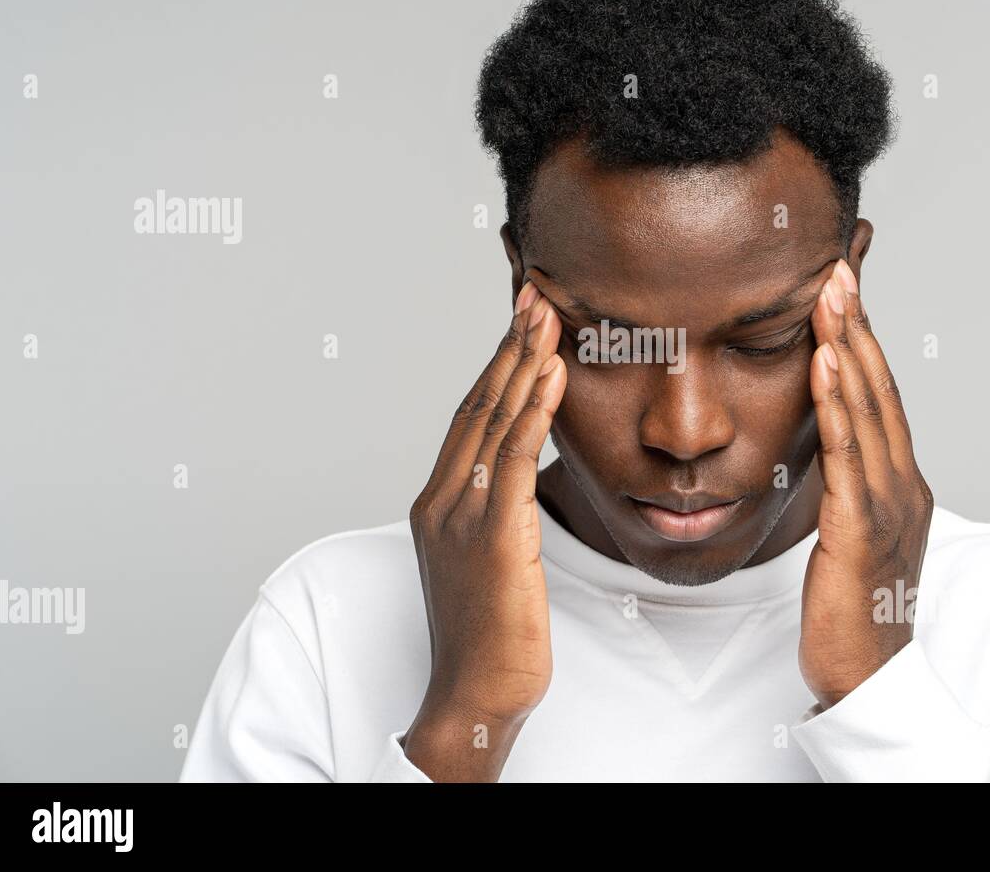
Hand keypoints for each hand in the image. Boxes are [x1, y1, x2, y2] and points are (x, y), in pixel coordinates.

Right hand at [402, 281, 566, 779]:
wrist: (472, 696)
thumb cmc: (489, 636)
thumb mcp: (488, 561)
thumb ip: (497, 512)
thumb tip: (523, 476)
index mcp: (437, 503)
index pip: (469, 417)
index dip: (495, 365)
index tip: (519, 322)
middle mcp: (441, 500)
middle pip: (477, 404)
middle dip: (508, 345)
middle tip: (532, 294)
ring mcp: (461, 516)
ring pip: (492, 419)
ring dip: (521, 359)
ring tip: (544, 312)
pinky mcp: (490, 536)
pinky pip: (513, 457)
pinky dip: (532, 408)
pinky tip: (552, 371)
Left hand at [799, 259, 934, 709]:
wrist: (871, 675)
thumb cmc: (855, 607)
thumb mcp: (855, 532)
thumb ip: (847, 485)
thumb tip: (824, 448)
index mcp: (902, 482)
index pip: (882, 397)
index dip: (864, 341)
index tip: (843, 291)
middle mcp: (904, 483)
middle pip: (881, 389)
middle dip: (860, 326)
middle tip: (840, 267)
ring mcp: (888, 504)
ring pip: (869, 410)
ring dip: (850, 346)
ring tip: (833, 294)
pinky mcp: (862, 528)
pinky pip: (848, 454)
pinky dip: (837, 403)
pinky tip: (825, 362)